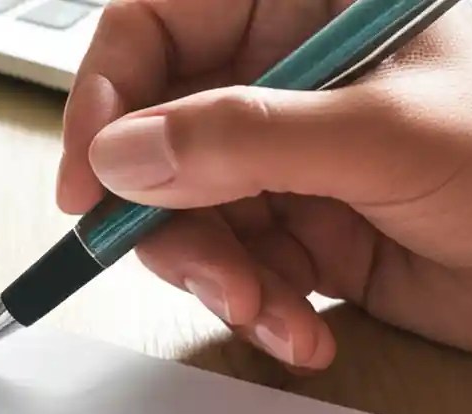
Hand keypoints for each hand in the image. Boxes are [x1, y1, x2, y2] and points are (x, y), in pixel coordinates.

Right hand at [58, 1, 471, 370]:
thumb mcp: (382, 135)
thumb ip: (240, 139)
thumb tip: (123, 155)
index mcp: (305, 8)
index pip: (158, 26)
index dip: (106, 97)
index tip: (89, 179)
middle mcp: (287, 80)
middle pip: (158, 138)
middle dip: (169, 217)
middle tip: (196, 266)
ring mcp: (293, 160)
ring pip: (187, 214)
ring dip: (216, 276)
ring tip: (266, 306)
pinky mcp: (308, 231)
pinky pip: (236, 267)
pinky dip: (256, 306)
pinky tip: (301, 324)